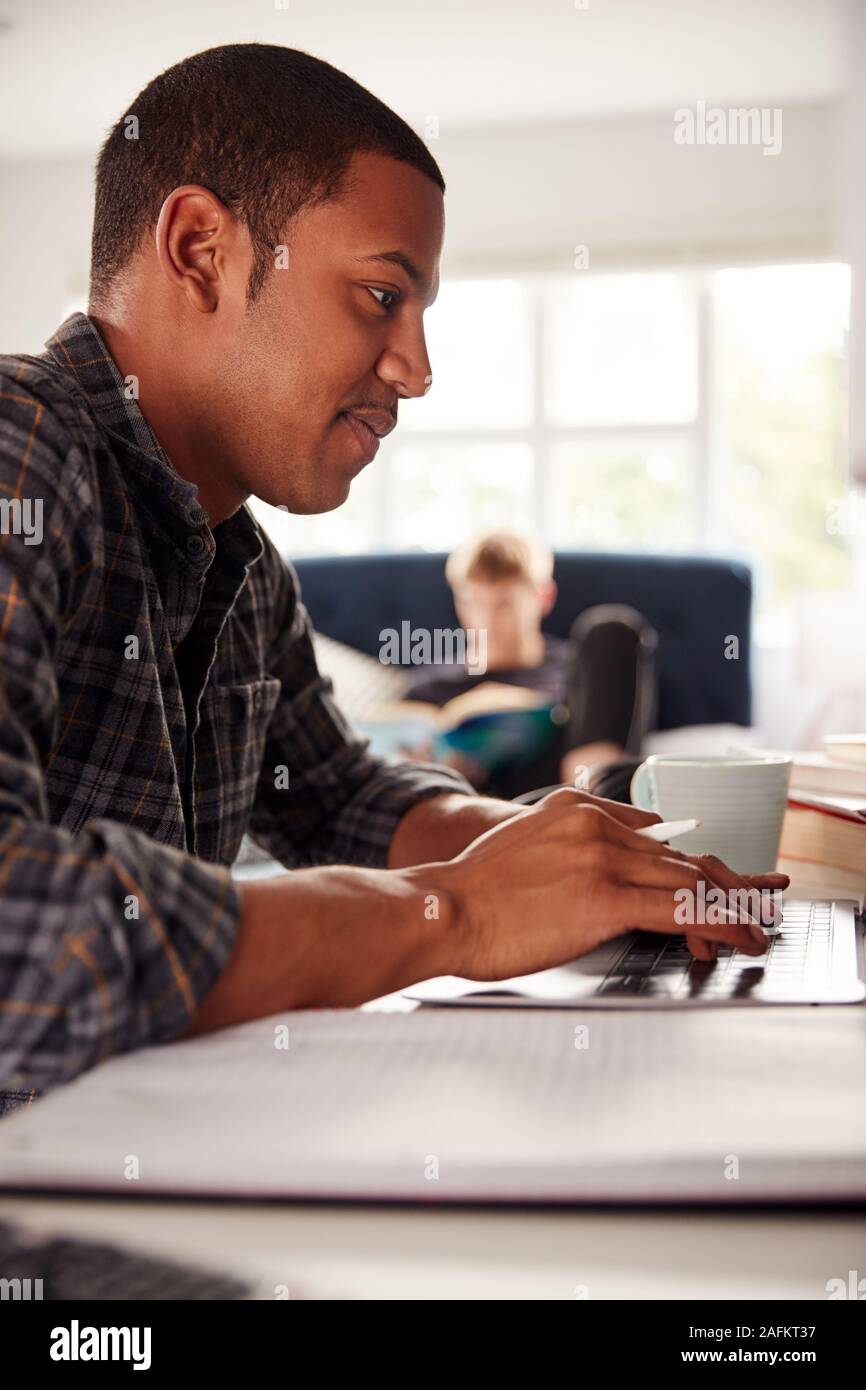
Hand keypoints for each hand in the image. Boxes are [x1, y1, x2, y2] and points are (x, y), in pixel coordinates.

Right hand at [435, 787, 787, 980]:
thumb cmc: (474, 894)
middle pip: (680, 856)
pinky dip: (720, 925)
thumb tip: (599, 875)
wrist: (442, 912)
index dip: (689, 865)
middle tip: (756, 904)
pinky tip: (739, 939)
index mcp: (576, 807)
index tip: (711, 883)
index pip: (655, 834)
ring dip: (732, 908)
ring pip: (689, 880)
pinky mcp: (604, 898)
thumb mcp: (523, 846)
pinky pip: (681, 910)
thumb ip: (566, 848)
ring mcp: (601, 859)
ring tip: (756, 930)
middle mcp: (595, 824)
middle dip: (724, 886)